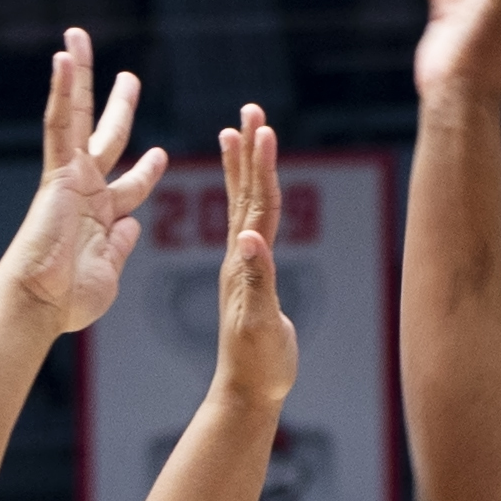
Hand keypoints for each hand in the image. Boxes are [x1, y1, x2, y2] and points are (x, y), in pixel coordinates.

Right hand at [0, 28, 168, 335]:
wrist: (37, 302)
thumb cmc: (67, 301)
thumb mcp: (109, 272)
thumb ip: (120, 247)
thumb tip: (133, 226)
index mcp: (101, 218)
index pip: (130, 186)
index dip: (147, 170)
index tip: (158, 154)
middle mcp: (85, 192)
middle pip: (106, 138)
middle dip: (118, 108)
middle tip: (130, 79)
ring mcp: (70, 178)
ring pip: (76, 117)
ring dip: (80, 78)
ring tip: (79, 39)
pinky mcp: (56, 172)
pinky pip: (58, 123)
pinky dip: (61, 90)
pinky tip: (63, 57)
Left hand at [212, 109, 297, 409]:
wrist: (247, 392)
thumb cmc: (258, 364)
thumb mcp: (260, 322)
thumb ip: (257, 280)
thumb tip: (251, 238)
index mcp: (242, 262)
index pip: (255, 203)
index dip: (261, 165)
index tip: (261, 127)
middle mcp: (239, 257)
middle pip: (248, 193)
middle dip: (251, 150)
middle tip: (251, 108)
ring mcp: (243, 266)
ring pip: (246, 205)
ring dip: (247, 168)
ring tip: (244, 132)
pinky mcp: (250, 277)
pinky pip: (252, 228)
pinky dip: (253, 203)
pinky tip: (251, 189)